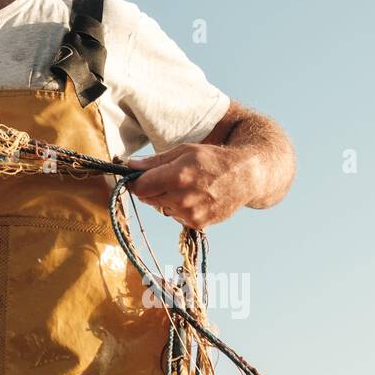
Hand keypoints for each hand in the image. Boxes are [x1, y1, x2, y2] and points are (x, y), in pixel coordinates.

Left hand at [123, 143, 258, 230]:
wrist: (245, 177)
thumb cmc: (213, 159)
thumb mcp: (184, 151)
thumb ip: (155, 161)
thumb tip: (130, 165)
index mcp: (177, 177)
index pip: (139, 187)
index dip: (133, 182)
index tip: (134, 177)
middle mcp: (182, 199)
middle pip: (147, 199)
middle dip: (149, 189)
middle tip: (163, 178)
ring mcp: (190, 214)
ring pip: (161, 208)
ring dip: (165, 199)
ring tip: (185, 186)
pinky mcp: (197, 224)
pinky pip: (175, 217)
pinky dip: (178, 208)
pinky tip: (193, 197)